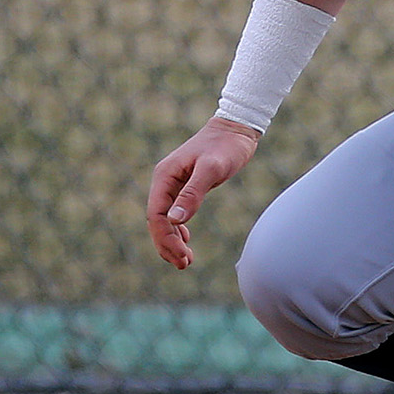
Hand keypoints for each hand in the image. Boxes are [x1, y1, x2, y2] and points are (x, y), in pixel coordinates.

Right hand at [145, 117, 260, 269]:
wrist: (237, 128)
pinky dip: (178, 229)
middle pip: (157, 220)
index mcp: (165, 176)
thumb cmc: (226, 146)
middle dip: (167, 244)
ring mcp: (174, 183)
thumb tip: (175, 221)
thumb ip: (193, 193)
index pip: (157, 215)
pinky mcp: (185, 185)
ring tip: (185, 260)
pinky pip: (174, 212)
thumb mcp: (212, 169)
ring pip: (165, 218)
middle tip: (184, 265)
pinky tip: (186, 240)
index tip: (183, 256)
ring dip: (172, 240)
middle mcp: (165, 180)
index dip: (166, 239)